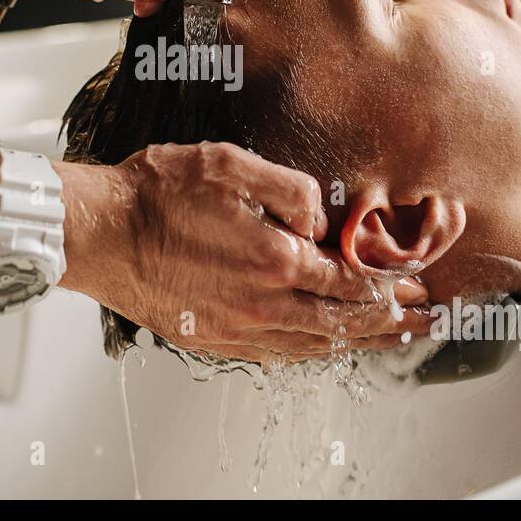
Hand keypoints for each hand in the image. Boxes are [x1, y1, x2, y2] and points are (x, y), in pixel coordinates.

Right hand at [57, 143, 432, 362]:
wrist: (97, 232)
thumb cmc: (153, 195)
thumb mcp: (229, 165)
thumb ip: (289, 189)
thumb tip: (323, 218)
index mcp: (274, 260)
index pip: (351, 281)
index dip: (389, 284)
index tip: (415, 284)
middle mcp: (261, 304)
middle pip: (343, 323)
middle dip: (390, 321)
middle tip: (423, 321)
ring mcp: (236, 328)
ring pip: (313, 346)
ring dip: (357, 343)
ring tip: (387, 340)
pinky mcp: (211, 338)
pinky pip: (276, 355)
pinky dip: (311, 352)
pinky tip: (321, 346)